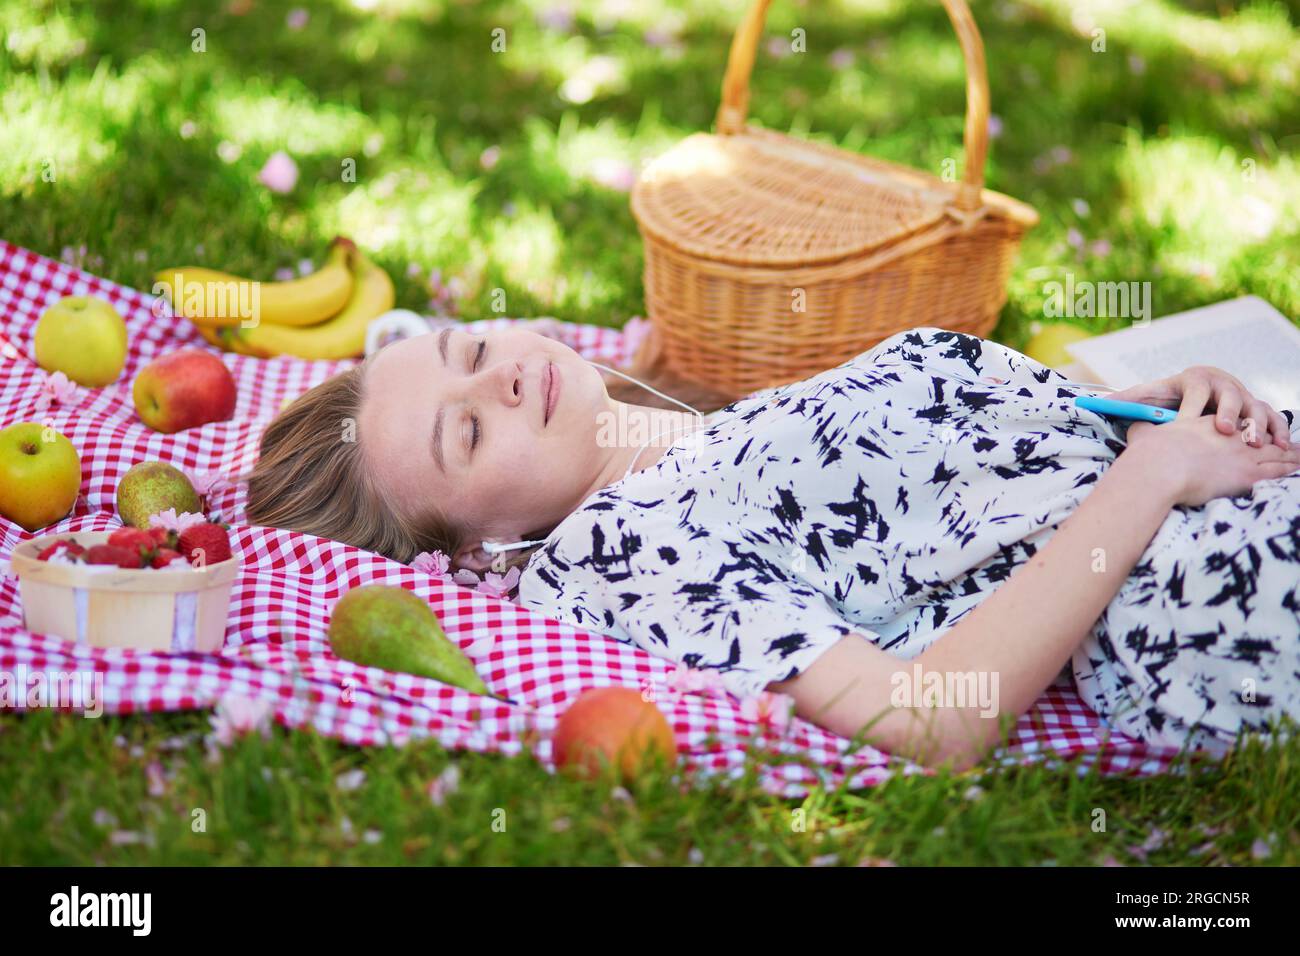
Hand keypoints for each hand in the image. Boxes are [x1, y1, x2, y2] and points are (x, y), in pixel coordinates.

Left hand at [1108, 366, 1290, 449]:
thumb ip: (1126, 400)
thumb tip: (1092, 401)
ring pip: (1255, 405)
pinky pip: (1272, 416)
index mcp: (1194, 379)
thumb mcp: (1148, 396)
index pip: (1194, 390)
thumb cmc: (1168, 397)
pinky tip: (1281, 446)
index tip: (1186, 424)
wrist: (1194, 390)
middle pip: (1229, 395)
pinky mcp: (1256, 407)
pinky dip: (1277, 429)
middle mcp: (1221, 383)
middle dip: (1228, 412)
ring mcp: (1242, 394)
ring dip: (1257, 423)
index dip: (1192, 407)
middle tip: (1225, 431)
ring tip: (1256, 442)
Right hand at [1123, 414, 1299, 507]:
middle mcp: (1228, 434)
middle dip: (1271, 437)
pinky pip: (1279, 468)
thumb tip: (1124, 419)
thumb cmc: (1149, 456)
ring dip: (1288, 454)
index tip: (1249, 435)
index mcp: (1205, 423)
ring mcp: (1241, 451)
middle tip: (1285, 443)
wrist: (1160, 470)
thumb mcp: (1141, 434)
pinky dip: (1290, 468)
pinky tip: (1297, 465)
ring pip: (1273, 450)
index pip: (1231, 422)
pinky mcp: (1249, 471)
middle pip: (1256, 433)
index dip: (1243, 428)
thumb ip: (1141, 428)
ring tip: (1298, 453)